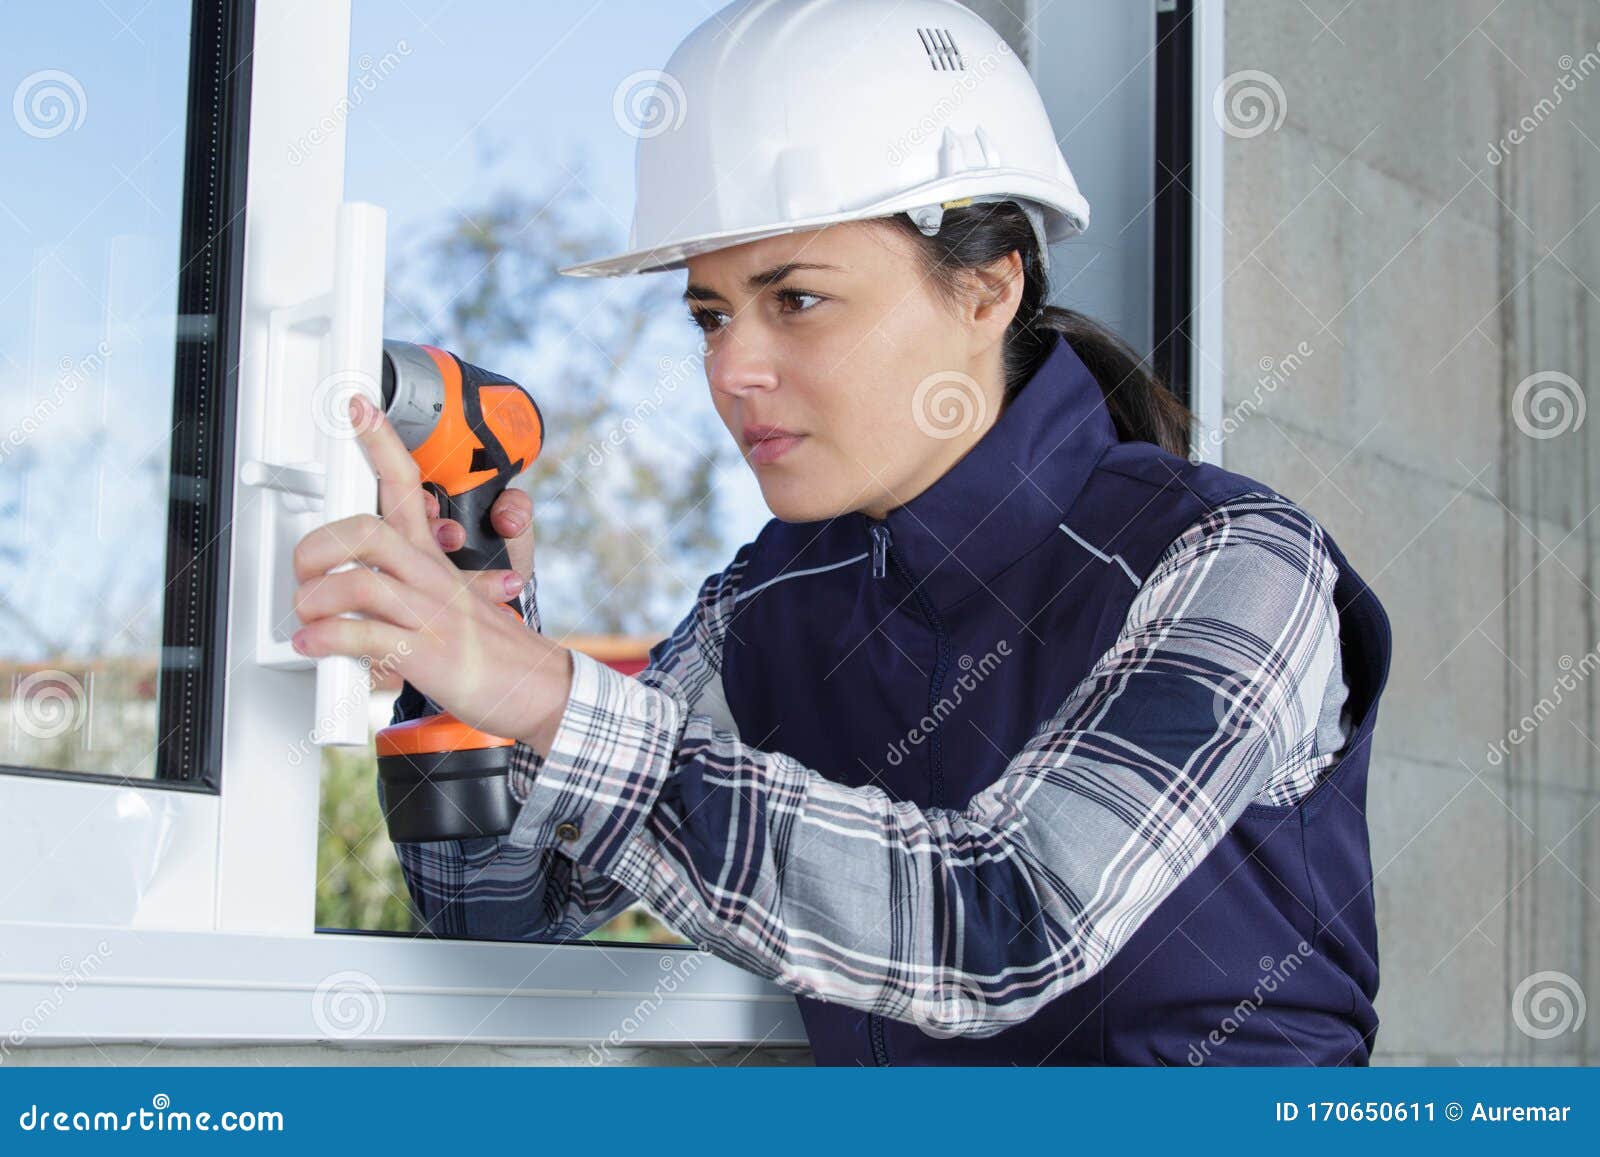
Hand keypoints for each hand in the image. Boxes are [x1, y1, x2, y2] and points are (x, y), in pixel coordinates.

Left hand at [290, 394, 570, 749]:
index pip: (409, 485)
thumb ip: (415, 581)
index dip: (381, 442)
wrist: (540, 688)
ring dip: (315, 599)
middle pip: (367, 531)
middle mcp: (431, 579)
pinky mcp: (425, 655)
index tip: (358, 408)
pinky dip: (326, 642)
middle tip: (303, 567)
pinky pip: (363, 638)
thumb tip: (366, 578)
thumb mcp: (460, 598)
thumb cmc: (494, 647)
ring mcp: (429, 615)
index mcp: (436, 560)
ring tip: (306, 617)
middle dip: (318, 544)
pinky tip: (315, 647)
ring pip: (357, 583)